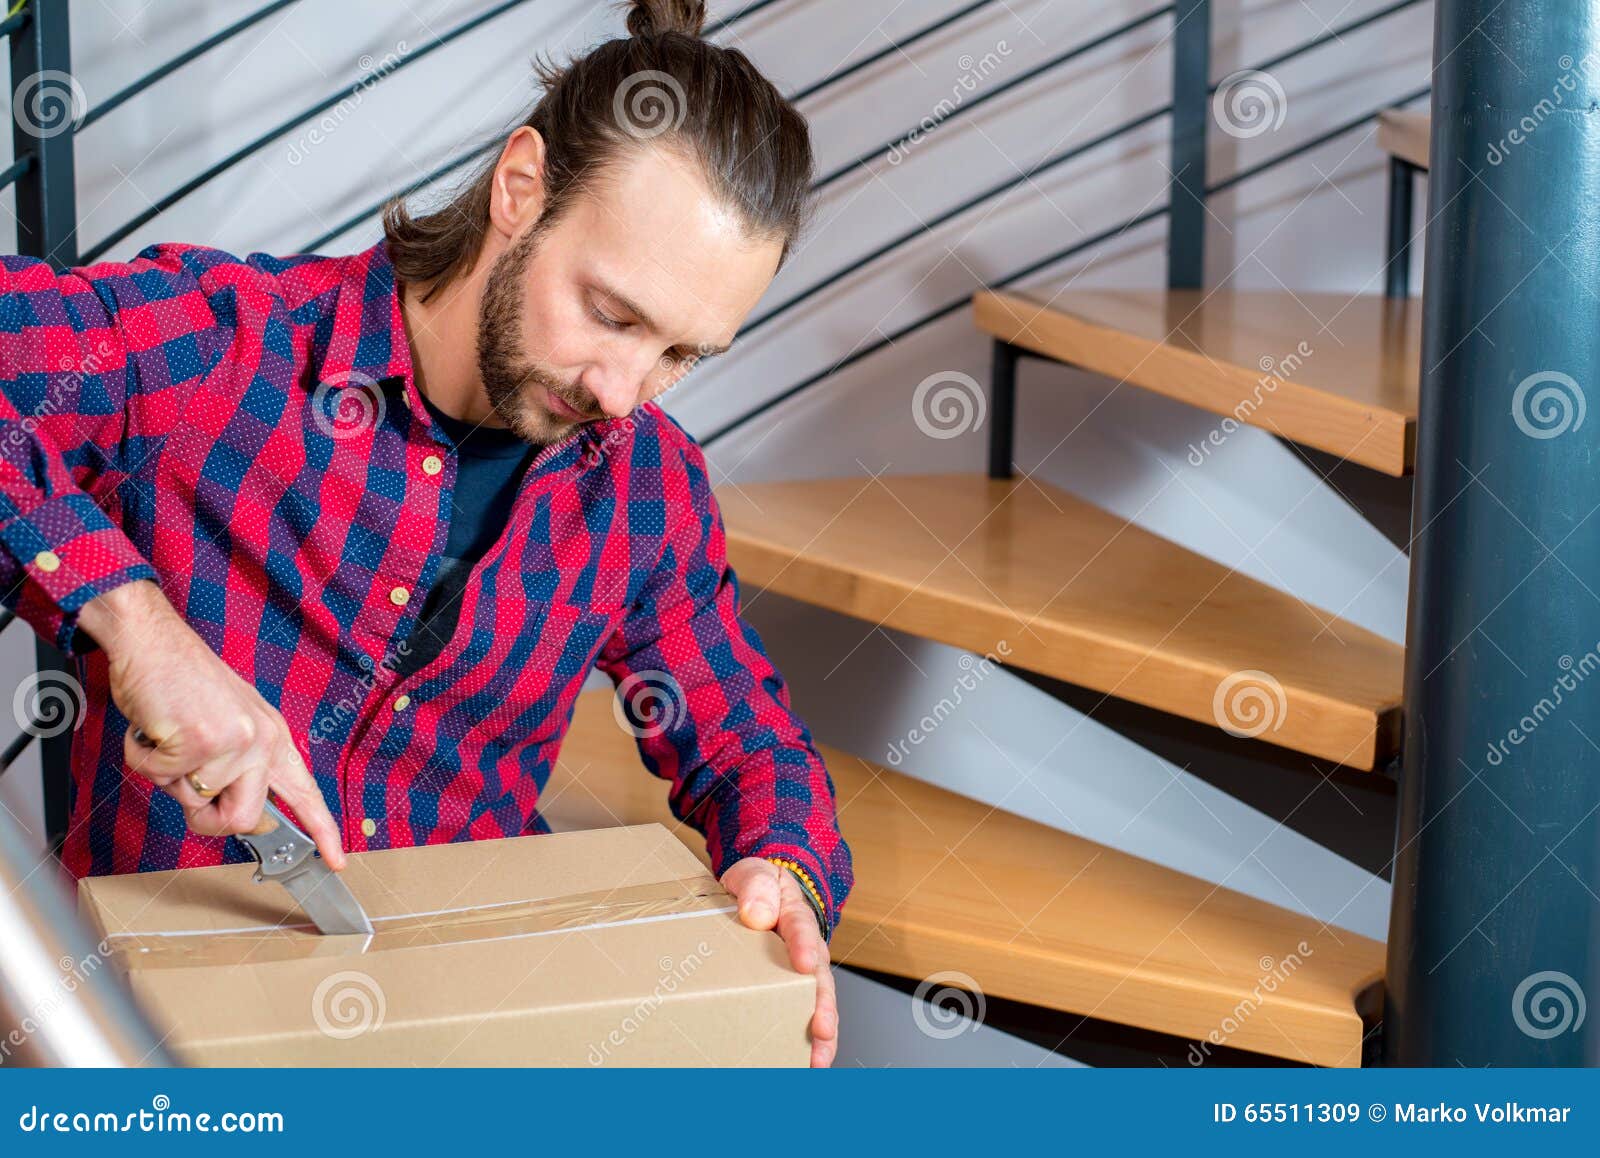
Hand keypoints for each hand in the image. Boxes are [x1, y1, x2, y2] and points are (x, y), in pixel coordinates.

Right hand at [79, 580, 345, 869]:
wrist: (155, 642)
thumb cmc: (185, 684)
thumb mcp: (230, 726)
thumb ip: (240, 771)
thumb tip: (244, 822)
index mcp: (273, 738)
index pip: (304, 794)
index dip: (323, 831)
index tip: (336, 861)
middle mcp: (261, 741)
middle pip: (242, 820)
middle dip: (206, 817)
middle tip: (186, 782)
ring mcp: (233, 742)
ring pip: (193, 802)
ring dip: (168, 777)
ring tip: (171, 736)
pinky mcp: (198, 742)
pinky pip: (161, 779)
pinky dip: (145, 759)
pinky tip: (156, 728)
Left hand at [720, 856, 837, 1066]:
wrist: (760, 895)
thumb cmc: (757, 887)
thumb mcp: (753, 873)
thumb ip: (756, 886)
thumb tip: (758, 914)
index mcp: (794, 913)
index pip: (801, 926)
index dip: (804, 945)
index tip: (806, 963)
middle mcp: (808, 947)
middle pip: (821, 977)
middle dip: (822, 1005)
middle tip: (821, 1028)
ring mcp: (804, 973)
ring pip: (819, 1004)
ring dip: (821, 1035)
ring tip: (817, 1061)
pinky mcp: (793, 991)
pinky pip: (805, 1017)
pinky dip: (808, 1043)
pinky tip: (805, 1066)